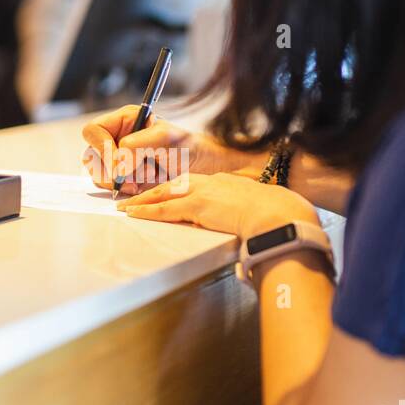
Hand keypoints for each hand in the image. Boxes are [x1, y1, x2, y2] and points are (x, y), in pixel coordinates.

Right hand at [80, 105, 244, 194]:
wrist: (199, 166)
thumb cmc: (186, 145)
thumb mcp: (164, 138)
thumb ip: (137, 145)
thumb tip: (119, 163)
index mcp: (123, 121)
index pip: (94, 131)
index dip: (102, 147)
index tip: (118, 162)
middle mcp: (116, 138)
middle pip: (91, 155)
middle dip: (108, 170)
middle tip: (126, 179)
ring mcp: (117, 159)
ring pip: (97, 173)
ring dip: (115, 182)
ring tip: (138, 183)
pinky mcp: (123, 177)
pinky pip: (109, 186)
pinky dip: (122, 190)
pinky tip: (139, 188)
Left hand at [116, 172, 320, 238]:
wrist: (277, 213)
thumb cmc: (273, 214)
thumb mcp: (254, 208)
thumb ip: (239, 212)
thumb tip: (236, 223)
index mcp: (223, 182)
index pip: (191, 184)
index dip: (174, 188)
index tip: (162, 193)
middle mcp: (210, 182)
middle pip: (173, 184)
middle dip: (152, 191)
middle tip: (133, 197)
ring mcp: (203, 191)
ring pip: (164, 193)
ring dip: (143, 200)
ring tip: (126, 207)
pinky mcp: (198, 205)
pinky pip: (166, 208)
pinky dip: (148, 211)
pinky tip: (135, 213)